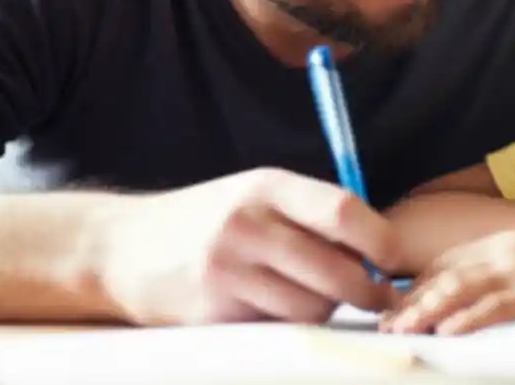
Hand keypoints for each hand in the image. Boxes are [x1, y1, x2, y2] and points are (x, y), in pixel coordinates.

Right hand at [96, 168, 399, 324]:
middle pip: (335, 269)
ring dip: (326, 309)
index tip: (394, 259)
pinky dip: (290, 324)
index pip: (342, 211)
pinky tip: (276, 308)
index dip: (380, 240)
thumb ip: (310, 215)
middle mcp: (247, 224)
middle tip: (377, 297)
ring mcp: (227, 269)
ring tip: (315, 297)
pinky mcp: (212, 311)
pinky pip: (277, 327)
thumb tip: (381, 250)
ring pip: (311, 307)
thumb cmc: (208, 221)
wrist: (120, 247)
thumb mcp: (255, 196)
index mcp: (267, 186)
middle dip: (367, 289)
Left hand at [384, 217, 514, 334]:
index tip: (396, 306)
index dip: (417, 285)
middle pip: (443, 276)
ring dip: (425, 311)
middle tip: (384, 326)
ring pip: (459, 290)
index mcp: (505, 243)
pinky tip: (446, 332)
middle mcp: (505, 252)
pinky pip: (494, 307)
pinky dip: (466, 319)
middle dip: (410, 302)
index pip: (447, 263)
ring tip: (400, 331)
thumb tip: (497, 299)